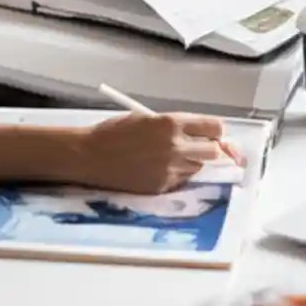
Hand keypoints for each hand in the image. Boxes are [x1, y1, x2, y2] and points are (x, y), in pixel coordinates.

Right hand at [75, 113, 229, 193]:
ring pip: (198, 167)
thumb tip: (200, 133)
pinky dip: (176, 174)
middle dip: (209, 148)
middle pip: (213, 151)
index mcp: (171, 123)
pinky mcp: (161, 186)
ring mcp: (169, 169)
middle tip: (197, 147)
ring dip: (192, 162)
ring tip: (170, 157)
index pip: (215, 127)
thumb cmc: (115, 132)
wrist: (90, 156)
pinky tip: (157, 168)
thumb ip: (175, 125)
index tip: (210, 132)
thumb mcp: (147, 119)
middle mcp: (175, 146)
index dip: (214, 131)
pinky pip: (181, 180)